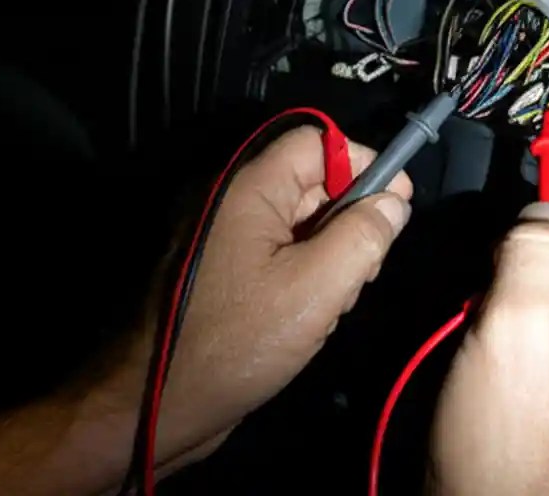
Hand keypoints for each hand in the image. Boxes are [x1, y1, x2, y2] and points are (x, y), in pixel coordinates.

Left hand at [110, 127, 413, 474]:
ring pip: (303, 226)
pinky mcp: (224, 275)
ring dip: (331, 259)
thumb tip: (395, 202)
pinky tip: (309, 320)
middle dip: (351, 222)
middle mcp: (234, 203)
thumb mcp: (316, 288)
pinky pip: (281, 257)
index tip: (395, 207)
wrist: (153, 406)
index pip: (318, 142)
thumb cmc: (236, 342)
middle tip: (362, 273)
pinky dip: (306, 280)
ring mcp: (226, 240)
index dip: (363, 164)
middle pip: (314, 184)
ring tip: (330, 307)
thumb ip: (363, 237)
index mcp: (249, 189)